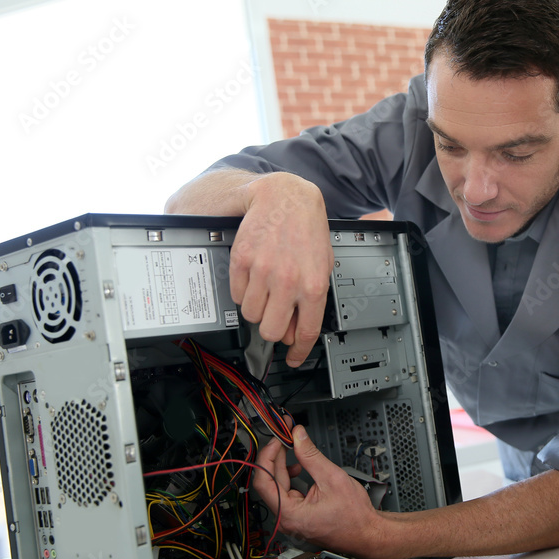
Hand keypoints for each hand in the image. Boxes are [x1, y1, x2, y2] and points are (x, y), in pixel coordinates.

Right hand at [232, 172, 333, 366]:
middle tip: (274, 313)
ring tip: (266, 286)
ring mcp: (263, 271)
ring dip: (257, 307)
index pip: (305, 332)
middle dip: (272, 327)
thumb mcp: (322, 267)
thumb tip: (292, 330)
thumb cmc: (307, 230)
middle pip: (270, 330)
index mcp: (313, 285)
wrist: (286, 199)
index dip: (298, 351)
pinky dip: (243, 290)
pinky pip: (237, 294)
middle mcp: (288, 281)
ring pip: (251, 314)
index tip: (293, 359)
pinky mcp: (241, 261)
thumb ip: (310, 300)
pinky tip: (255, 274)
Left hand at [252, 425, 380, 555]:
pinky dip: (290, 478)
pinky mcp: (297, 516)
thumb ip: (311, 455)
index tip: (277, 440)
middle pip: (270, 482)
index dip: (268, 456)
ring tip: (295, 450)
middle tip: (287, 437)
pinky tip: (300, 469)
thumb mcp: (332, 478)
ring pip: (277, 486)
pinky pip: (286, 493)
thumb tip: (298, 436)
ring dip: (283, 466)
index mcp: (289, 514)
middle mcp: (286, 519)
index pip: (263, 481)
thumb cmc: (354, 516)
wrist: (366, 533)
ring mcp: (290, 519)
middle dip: (277, 456)